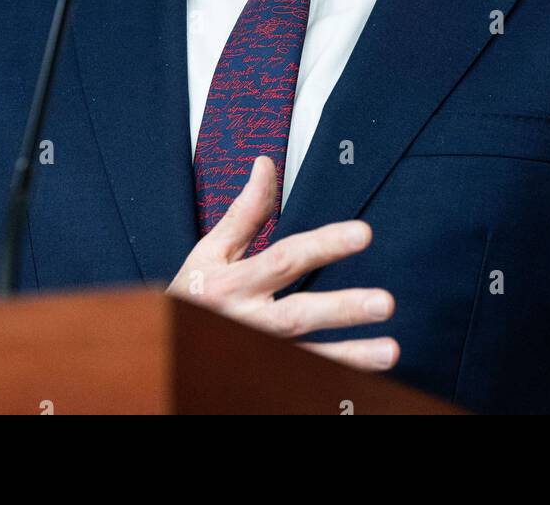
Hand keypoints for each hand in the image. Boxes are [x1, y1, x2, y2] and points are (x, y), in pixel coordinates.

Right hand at [167, 156, 398, 370]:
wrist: (161, 347)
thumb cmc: (189, 296)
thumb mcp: (210, 252)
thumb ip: (244, 212)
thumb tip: (266, 165)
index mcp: (232, 283)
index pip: (284, 258)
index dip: (324, 245)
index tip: (362, 234)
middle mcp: (245, 320)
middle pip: (297, 315)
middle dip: (342, 309)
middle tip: (385, 302)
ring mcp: (254, 354)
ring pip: (306, 358)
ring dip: (350, 356)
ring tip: (389, 351)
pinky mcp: (261, 378)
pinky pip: (302, 382)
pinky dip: (332, 383)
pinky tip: (367, 380)